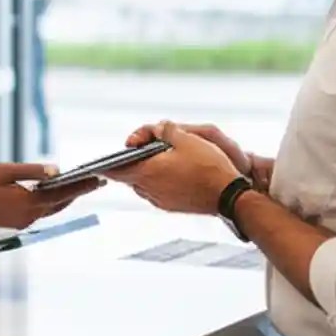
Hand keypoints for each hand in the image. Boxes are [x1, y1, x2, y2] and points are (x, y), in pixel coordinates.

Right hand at [0, 163, 103, 236]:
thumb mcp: (3, 171)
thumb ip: (31, 171)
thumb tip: (56, 170)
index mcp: (28, 202)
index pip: (63, 193)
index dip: (82, 185)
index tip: (99, 178)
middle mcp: (30, 216)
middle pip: (61, 203)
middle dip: (78, 192)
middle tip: (96, 181)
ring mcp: (23, 222)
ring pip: (51, 209)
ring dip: (65, 198)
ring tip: (80, 186)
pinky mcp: (17, 224)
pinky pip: (40, 211)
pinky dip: (51, 202)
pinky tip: (55, 193)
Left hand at [107, 121, 240, 214]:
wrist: (229, 196)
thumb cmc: (208, 167)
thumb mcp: (186, 139)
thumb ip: (166, 130)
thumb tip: (158, 128)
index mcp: (147, 172)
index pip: (116, 170)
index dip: (110, 163)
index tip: (106, 159)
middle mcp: (149, 190)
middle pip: (130, 176)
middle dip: (133, 162)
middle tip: (145, 149)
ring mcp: (160, 201)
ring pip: (143, 185)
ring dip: (146, 173)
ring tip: (160, 159)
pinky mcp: (172, 207)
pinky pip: (156, 192)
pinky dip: (158, 182)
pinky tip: (173, 173)